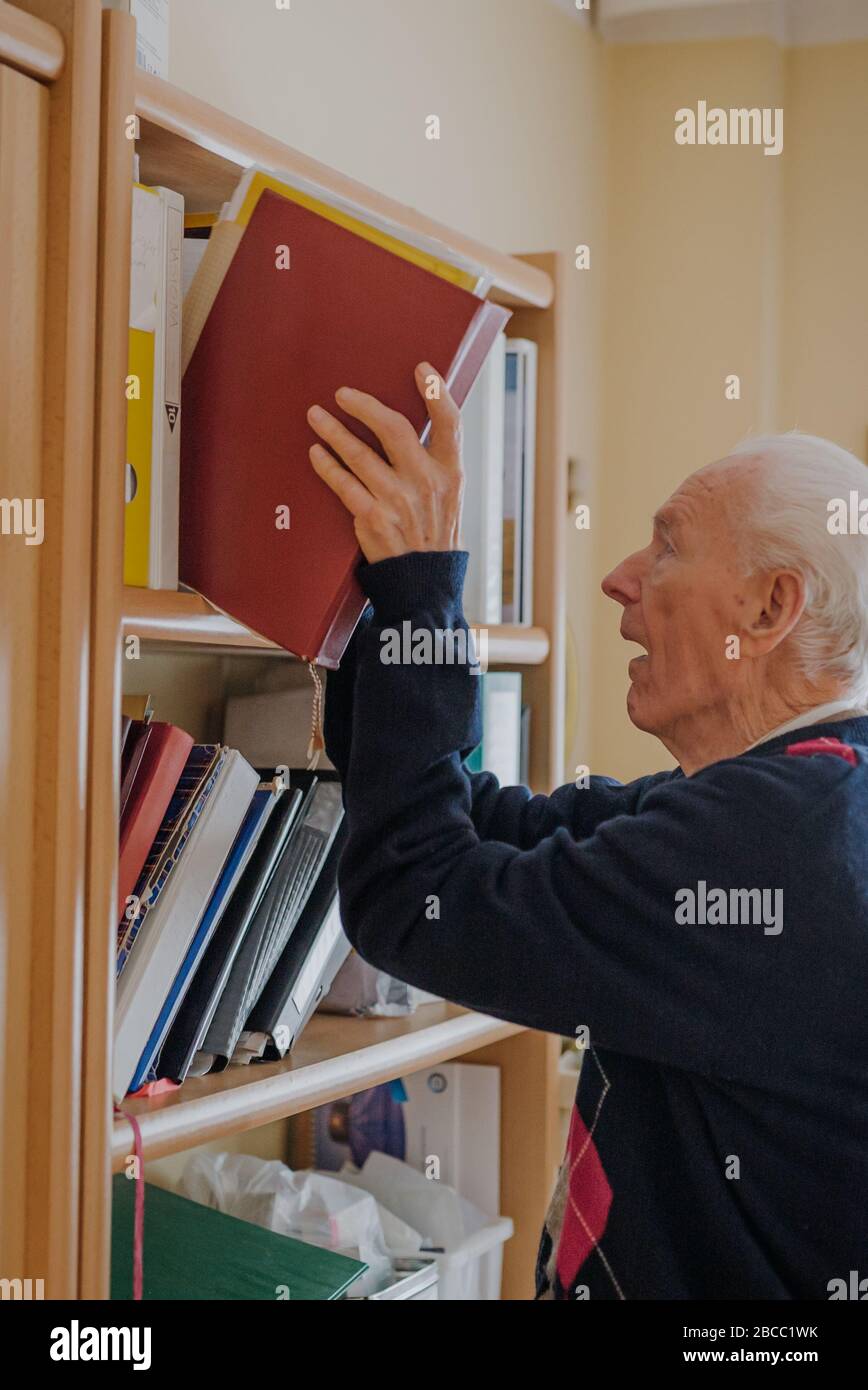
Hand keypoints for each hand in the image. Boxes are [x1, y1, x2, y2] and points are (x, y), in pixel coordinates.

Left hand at [307, 361, 462, 563]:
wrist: (424, 582)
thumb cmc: (434, 533)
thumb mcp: (449, 495)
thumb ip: (433, 461)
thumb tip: (402, 426)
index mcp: (451, 472)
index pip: (450, 423)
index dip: (437, 391)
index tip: (421, 369)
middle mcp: (425, 482)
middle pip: (394, 429)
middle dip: (364, 406)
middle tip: (342, 394)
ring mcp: (397, 500)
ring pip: (359, 454)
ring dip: (333, 431)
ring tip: (316, 416)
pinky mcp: (372, 518)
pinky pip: (342, 483)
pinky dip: (326, 464)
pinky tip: (316, 452)